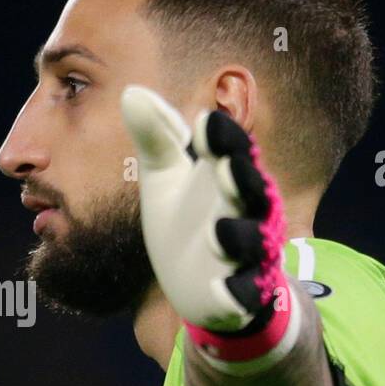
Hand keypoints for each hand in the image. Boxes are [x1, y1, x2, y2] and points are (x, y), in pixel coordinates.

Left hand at [121, 85, 294, 364]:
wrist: (205, 286)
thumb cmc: (188, 221)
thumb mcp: (166, 178)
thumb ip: (156, 138)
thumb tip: (131, 90)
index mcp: (227, 177)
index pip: (230, 151)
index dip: (221, 139)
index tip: (203, 122)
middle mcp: (245, 212)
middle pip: (251, 193)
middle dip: (240, 180)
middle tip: (224, 168)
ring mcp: (246, 256)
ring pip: (253, 243)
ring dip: (238, 237)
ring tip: (217, 231)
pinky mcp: (240, 295)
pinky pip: (244, 294)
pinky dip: (236, 294)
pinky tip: (223, 293)